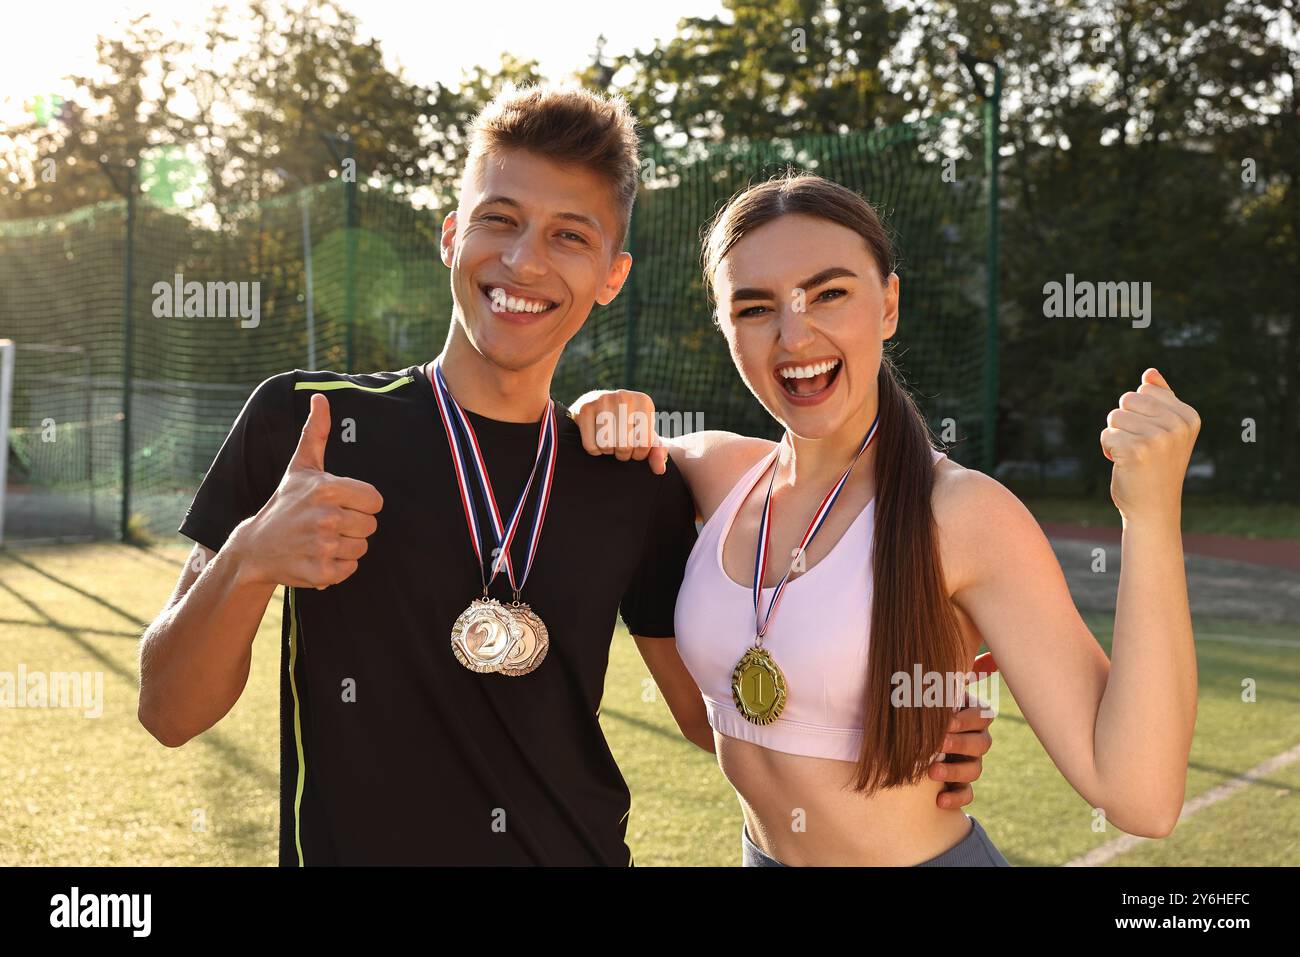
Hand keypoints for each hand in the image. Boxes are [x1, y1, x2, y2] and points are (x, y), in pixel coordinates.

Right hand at [232, 392, 383, 588]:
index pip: (375, 501)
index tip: (340, 504)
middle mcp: (326, 516)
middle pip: (370, 526)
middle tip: (327, 523)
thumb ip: (316, 433)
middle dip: (353, 526)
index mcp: (328, 488)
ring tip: (320, 539)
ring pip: (361, 549)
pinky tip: (317, 556)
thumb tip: (320, 397)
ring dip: (345, 547)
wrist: (255, 547)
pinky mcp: (321, 572)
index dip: (361, 503)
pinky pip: (350, 570)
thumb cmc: (285, 503)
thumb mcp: (301, 467)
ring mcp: (322, 545)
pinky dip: (337, 567)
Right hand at [570, 389, 667, 474]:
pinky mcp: (584, 408)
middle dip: (622, 453)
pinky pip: (591, 445)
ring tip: (609, 441)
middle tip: (620, 445)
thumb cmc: (627, 425)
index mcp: (643, 402)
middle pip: (625, 445)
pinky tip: (596, 439)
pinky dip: (594, 450)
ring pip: (606, 445)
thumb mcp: (645, 435)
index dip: (639, 454)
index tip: (634, 446)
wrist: (597, 407)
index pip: (645, 443)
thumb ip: (657, 452)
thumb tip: (660, 469)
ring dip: (608, 451)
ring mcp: (602, 400)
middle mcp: (624, 397)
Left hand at [927, 651, 996, 809]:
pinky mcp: (959, 784)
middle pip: (981, 745)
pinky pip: (967, 794)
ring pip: (975, 770)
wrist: (908, 735)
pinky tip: (938, 800)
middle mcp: (975, 739)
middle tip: (937, 744)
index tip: (947, 720)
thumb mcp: (936, 683)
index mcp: (972, 715)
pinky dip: (955, 797)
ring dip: (954, 772)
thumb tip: (983, 651)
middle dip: (959, 744)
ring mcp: (969, 763)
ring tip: (931, 772)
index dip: (967, 720)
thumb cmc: (926, 703)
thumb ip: (955, 668)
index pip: (983, 717)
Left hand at [1100, 368, 1200, 523]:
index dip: (1138, 412)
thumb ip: (1161, 400)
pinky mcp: (1137, 450)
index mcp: (1189, 416)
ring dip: (1115, 436)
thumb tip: (1149, 372)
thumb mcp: (1166, 431)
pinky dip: (1107, 449)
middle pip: (1127, 399)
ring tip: (1131, 456)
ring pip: (1115, 416)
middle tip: (1138, 447)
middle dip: (1124, 422)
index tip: (1150, 435)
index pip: (1144, 389)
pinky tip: (1122, 464)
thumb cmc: (1156, 467)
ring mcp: (1159, 437)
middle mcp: (1178, 425)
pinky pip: (1106, 434)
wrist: (1154, 509)